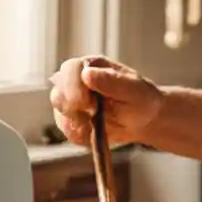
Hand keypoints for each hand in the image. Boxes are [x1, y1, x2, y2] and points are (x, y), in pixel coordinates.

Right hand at [48, 56, 163, 146]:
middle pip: (58, 92)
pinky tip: (96, 132)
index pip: (69, 69)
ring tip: (98, 125)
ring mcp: (71, 101)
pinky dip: (80, 135)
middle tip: (93, 115)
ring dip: (77, 123)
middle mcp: (75, 81)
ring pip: (60, 113)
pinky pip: (67, 131)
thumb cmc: (141, 98)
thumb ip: (112, 81)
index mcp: (90, 66)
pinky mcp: (71, 120)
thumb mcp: (133, 89)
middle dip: (73, 108)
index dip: (74, 87)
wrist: (143, 120)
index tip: (89, 104)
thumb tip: (87, 74)